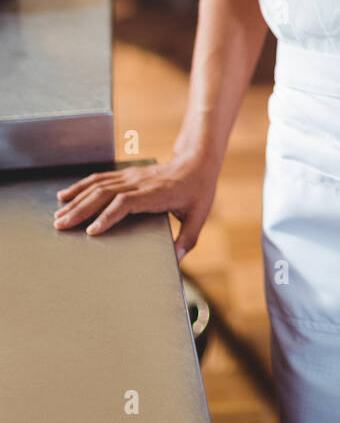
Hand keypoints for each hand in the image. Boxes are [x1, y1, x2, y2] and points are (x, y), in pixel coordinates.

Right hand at [53, 154, 218, 260]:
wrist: (197, 162)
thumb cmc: (198, 190)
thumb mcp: (199, 215)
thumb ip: (187, 238)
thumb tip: (176, 260)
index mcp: (156, 194)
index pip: (126, 203)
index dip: (107, 216)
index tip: (92, 232)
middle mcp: (140, 183)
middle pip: (104, 193)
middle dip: (80, 210)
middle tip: (60, 226)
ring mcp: (131, 177)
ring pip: (98, 186)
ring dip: (76, 200)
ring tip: (58, 216)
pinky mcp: (127, 174)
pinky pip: (99, 179)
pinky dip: (80, 187)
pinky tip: (65, 195)